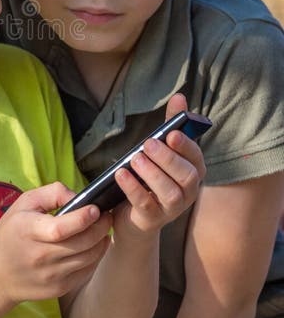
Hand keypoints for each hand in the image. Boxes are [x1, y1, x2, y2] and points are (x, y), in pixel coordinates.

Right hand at [0, 182, 111, 305]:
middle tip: (106, 215)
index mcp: (28, 231)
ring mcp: (50, 275)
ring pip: (88, 257)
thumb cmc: (11, 232)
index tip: (96, 208)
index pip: (60, 228)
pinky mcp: (58, 288)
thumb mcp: (23, 204)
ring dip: (101, 241)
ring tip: (102, 228)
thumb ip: (52, 193)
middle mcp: (39, 256)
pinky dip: (95, 256)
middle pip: (81, 243)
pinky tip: (94, 245)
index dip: (82, 218)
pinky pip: (86, 271)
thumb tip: (79, 197)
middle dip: (100, 227)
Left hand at [112, 94, 205, 235]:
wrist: (132, 217)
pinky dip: (133, 189)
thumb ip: (171, 126)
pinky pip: (146, 205)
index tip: (171, 133)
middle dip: (168, 159)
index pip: (197, 158)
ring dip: (152, 174)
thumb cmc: (148, 178)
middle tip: (147, 144)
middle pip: (186, 176)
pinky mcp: (152, 220)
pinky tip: (121, 174)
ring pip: (170, 193)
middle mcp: (188, 192)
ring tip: (134, 159)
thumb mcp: (159, 152)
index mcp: (193, 172)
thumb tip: (180, 96)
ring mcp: (172, 209)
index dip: (186, 146)